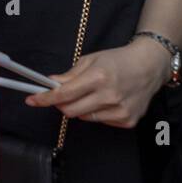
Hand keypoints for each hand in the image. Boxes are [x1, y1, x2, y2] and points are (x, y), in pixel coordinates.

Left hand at [28, 40, 170, 127]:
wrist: (150, 66)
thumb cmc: (118, 60)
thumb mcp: (90, 60)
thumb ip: (69, 75)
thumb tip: (50, 83)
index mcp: (98, 78)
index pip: (64, 94)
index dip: (44, 98)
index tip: (32, 100)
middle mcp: (110, 96)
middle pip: (70, 111)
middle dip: (60, 104)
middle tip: (60, 96)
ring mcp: (120, 111)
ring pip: (84, 118)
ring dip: (79, 108)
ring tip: (91, 94)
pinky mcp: (128, 121)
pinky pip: (100, 122)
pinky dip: (96, 113)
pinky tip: (105, 101)